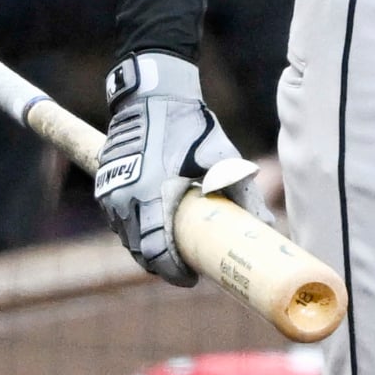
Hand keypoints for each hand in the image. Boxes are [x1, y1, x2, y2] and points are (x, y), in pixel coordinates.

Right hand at [94, 52, 275, 285]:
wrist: (152, 96)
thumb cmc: (189, 126)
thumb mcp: (221, 159)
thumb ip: (242, 193)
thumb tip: (267, 224)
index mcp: (151, 196)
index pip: (157, 252)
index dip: (174, 272)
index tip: (193, 279)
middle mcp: (123, 199)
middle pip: (140, 251)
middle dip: (162, 265)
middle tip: (190, 269)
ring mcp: (110, 192)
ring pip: (128, 236)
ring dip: (148, 249)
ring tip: (177, 252)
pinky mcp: (107, 183)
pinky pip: (120, 219)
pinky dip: (137, 230)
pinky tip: (159, 230)